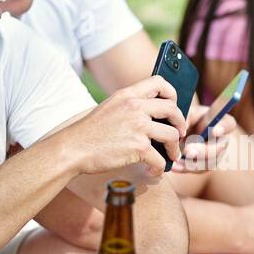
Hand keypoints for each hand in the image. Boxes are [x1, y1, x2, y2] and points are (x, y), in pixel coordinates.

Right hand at [59, 76, 186, 178]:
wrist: (73, 148)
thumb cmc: (90, 132)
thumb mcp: (110, 107)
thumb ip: (129, 105)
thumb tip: (150, 112)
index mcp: (128, 95)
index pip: (160, 83)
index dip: (173, 94)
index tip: (174, 106)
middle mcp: (135, 108)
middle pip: (172, 109)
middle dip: (180, 123)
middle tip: (180, 133)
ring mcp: (138, 127)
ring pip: (172, 135)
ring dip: (174, 148)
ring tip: (171, 155)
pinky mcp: (138, 148)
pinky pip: (160, 159)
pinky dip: (160, 167)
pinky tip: (154, 170)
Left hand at [174, 101, 235, 172]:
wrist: (180, 132)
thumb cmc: (186, 118)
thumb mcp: (186, 113)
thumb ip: (186, 118)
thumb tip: (182, 129)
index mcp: (220, 121)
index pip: (228, 124)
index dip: (223, 128)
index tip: (214, 131)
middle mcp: (222, 139)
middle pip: (220, 149)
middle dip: (204, 151)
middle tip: (188, 150)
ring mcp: (216, 154)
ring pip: (210, 163)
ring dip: (194, 163)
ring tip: (178, 160)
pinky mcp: (205, 165)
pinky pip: (199, 170)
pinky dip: (186, 168)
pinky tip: (175, 167)